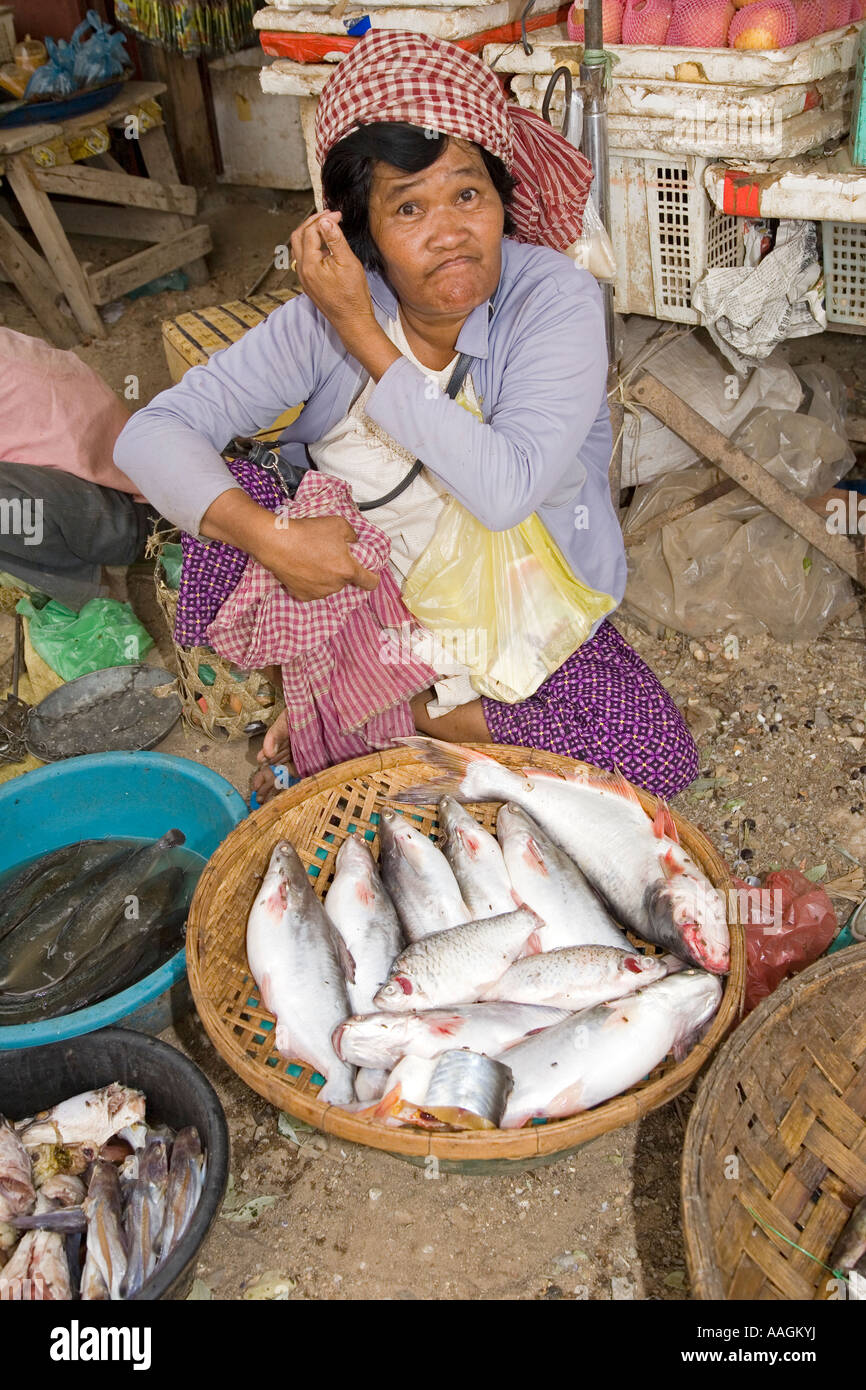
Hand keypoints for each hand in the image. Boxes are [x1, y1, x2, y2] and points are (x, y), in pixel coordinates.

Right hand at [257, 512, 378, 600]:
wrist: (277, 542)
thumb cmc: (306, 533)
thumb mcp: (339, 524)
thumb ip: (353, 535)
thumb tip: (354, 542)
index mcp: (347, 570)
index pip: (370, 583)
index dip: (372, 577)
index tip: (369, 573)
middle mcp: (335, 585)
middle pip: (346, 581)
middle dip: (342, 570)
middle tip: (330, 555)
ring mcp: (318, 593)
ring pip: (330, 586)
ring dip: (327, 576)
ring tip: (314, 559)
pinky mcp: (302, 595)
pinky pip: (313, 590)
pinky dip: (311, 582)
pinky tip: (304, 568)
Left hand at [290, 210, 401, 380]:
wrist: (352, 321)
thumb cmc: (352, 296)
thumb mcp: (348, 262)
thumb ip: (335, 239)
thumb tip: (326, 220)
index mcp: (309, 264)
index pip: (310, 231)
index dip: (324, 219)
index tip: (338, 215)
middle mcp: (302, 270)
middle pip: (298, 236)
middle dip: (312, 222)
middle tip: (328, 216)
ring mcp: (304, 277)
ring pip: (299, 247)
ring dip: (310, 233)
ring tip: (326, 227)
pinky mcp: (309, 283)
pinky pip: (304, 258)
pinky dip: (311, 246)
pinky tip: (325, 246)